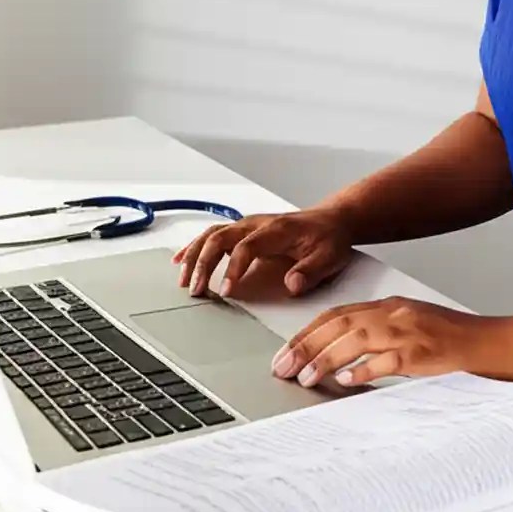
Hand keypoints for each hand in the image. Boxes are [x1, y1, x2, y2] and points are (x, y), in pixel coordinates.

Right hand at [172, 208, 354, 297]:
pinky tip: (181, 261)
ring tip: (184, 280)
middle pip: (220, 238)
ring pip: (212, 236)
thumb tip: (293, 284)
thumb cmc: (329, 238)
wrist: (331, 220)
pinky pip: (213, 236)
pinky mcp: (243, 232)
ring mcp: (247, 226)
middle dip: (204, 264)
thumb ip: (312, 270)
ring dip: (195, 257)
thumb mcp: (330, 255)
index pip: (246, 246)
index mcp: (276, 229)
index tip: (226, 291)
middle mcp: (256, 224)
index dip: (234, 268)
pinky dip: (195, 248)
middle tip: (196, 289)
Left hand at [271, 297, 494, 387]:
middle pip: (339, 324)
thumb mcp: (407, 327)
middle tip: (283, 366)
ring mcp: (407, 332)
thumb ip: (376, 336)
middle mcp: (393, 314)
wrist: (486, 342)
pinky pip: (385, 361)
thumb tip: (340, 358)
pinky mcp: (421, 353)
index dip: (308, 332)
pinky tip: (345, 380)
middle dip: (306, 345)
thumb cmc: (448, 337)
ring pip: (356, 340)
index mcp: (388, 306)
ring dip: (326, 358)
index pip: (337, 314)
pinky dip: (363, 371)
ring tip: (306, 377)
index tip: (286, 350)